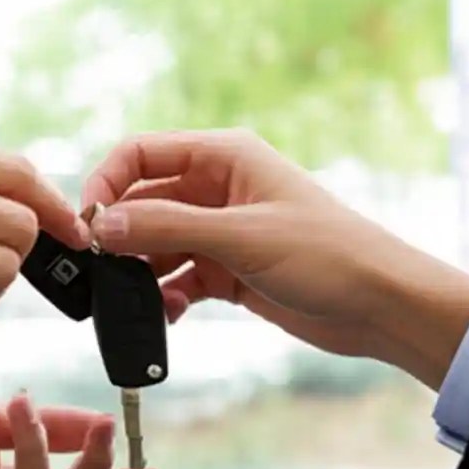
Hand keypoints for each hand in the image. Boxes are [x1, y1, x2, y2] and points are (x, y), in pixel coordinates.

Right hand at [81, 129, 468, 387]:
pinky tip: (169, 314)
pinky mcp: (226, 270)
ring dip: (141, 272)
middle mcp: (217, 188)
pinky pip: (176, 277)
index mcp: (223, 156)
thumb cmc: (329, 254)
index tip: (87, 224)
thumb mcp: (241, 237)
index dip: (106, 183)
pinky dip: (165, 296)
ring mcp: (220, 231)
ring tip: (141, 299)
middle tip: (105, 271)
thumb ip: (168, 227)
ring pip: (155, 244)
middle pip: (141, 201)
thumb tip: (102, 225)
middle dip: (120, 235)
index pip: (140, 153)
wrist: (380, 306)